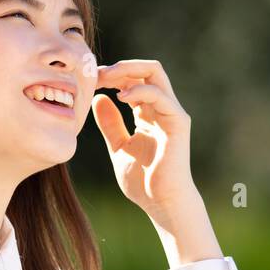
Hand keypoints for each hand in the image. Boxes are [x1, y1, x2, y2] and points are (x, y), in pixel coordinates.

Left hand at [90, 59, 196, 220]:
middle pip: (147, 69)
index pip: (134, 79)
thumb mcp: (119, 147)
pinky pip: (160, 96)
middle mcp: (162, 108)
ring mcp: (172, 113)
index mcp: (149, 112)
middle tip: (97, 75)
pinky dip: (140, 90)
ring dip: (127, 71)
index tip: (92, 80)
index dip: (113, 74)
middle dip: (120, 66)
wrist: (162, 202)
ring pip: (155, 73)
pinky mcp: (178, 122)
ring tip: (106, 80)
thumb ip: (110, 124)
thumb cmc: (144, 180)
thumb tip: (98, 99)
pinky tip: (121, 97)